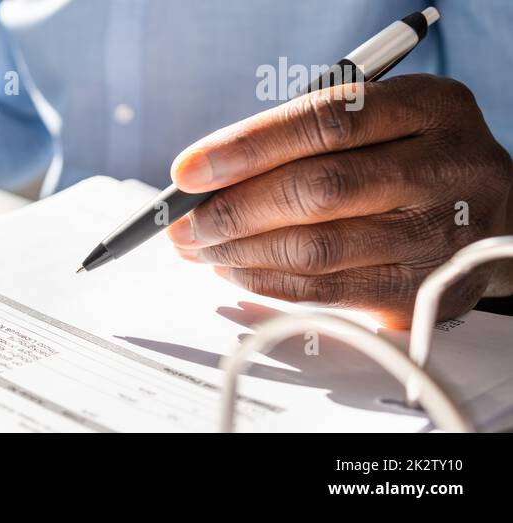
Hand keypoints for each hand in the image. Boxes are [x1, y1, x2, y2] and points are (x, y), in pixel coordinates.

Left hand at [167, 74, 512, 327]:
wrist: (492, 210)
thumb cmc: (410, 155)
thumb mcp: (379, 118)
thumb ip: (304, 134)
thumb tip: (206, 174)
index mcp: (429, 109)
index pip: (324, 122)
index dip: (247, 147)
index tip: (189, 170)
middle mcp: (442, 170)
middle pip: (318, 190)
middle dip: (232, 209)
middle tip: (182, 222)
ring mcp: (436, 235)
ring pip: (317, 249)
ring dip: (239, 251)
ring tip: (199, 246)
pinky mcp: (418, 291)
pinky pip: (325, 293)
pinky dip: (266, 283)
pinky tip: (234, 269)